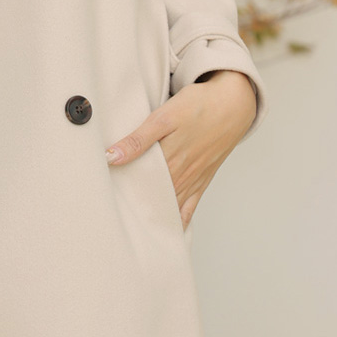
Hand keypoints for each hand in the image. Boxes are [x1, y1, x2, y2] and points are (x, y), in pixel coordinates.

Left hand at [105, 70, 256, 230]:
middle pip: (151, 198)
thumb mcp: (164, 117)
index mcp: (167, 160)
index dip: (119, 193)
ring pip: (168, 205)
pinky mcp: (203, 180)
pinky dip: (179, 221)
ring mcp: (192, 180)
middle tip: (111, 219)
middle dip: (131, 208)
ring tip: (131, 230)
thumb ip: (138, 140)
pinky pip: (190, 208)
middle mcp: (180, 175)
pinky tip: (170, 233)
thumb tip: (111, 157)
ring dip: (151, 217)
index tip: (101, 201)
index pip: (136, 184)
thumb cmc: (199, 106)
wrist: (235, 104)